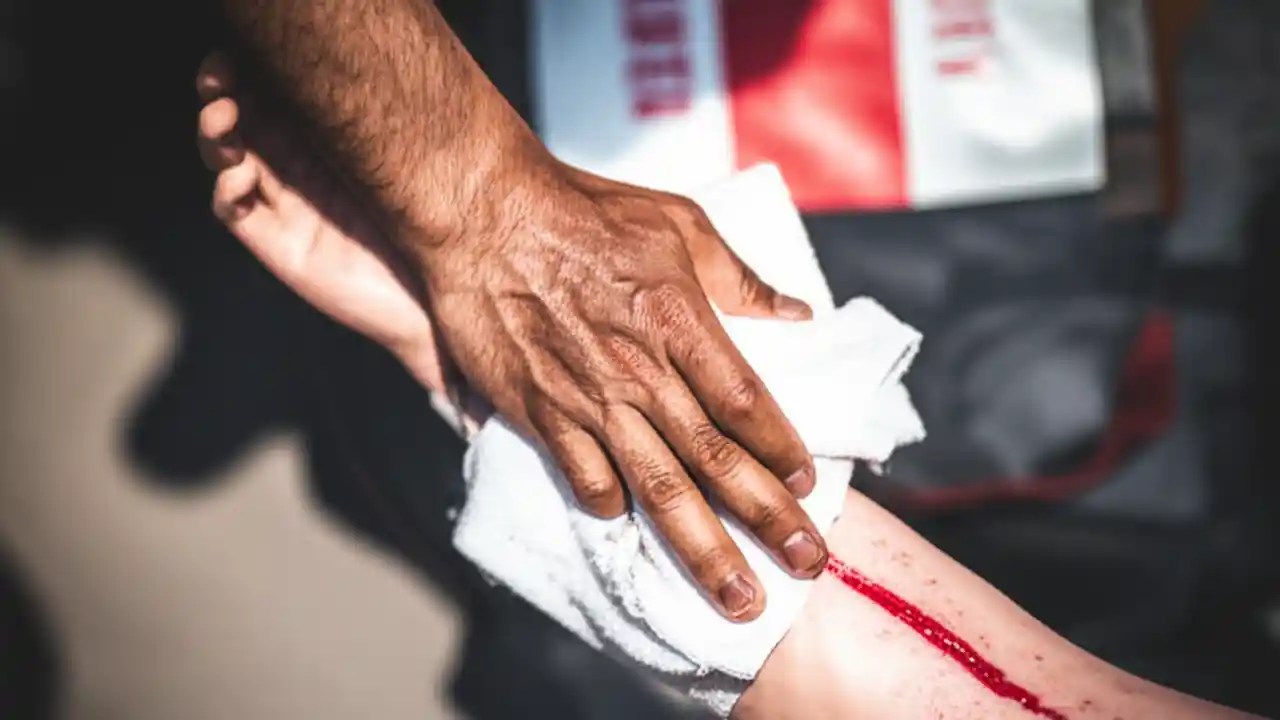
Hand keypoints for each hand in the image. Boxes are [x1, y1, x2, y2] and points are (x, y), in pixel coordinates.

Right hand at [195, 53, 460, 399]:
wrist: (437, 305)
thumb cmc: (434, 233)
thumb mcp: (409, 170)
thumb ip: (380, 126)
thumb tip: (364, 68)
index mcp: (329, 147)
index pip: (275, 100)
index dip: (250, 73)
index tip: (242, 53)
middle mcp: (301, 173)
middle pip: (242, 124)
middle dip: (221, 95)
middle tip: (220, 79)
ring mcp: (287, 209)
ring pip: (228, 161)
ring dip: (216, 136)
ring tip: (224, 119)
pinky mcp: (281, 247)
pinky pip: (235, 213)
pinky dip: (228, 190)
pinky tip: (241, 176)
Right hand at [417, 157, 827, 620]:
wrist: (483, 213)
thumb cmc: (583, 209)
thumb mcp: (677, 221)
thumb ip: (738, 276)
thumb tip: (797, 313)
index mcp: (682, 322)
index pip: (747, 404)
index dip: (783, 449)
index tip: (810, 486)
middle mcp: (643, 373)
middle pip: (716, 462)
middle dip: (768, 520)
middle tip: (807, 566)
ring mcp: (590, 399)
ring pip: (659, 489)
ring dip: (703, 549)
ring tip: (737, 597)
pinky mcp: (541, 412)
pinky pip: (585, 478)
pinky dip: (611, 509)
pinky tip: (631, 531)